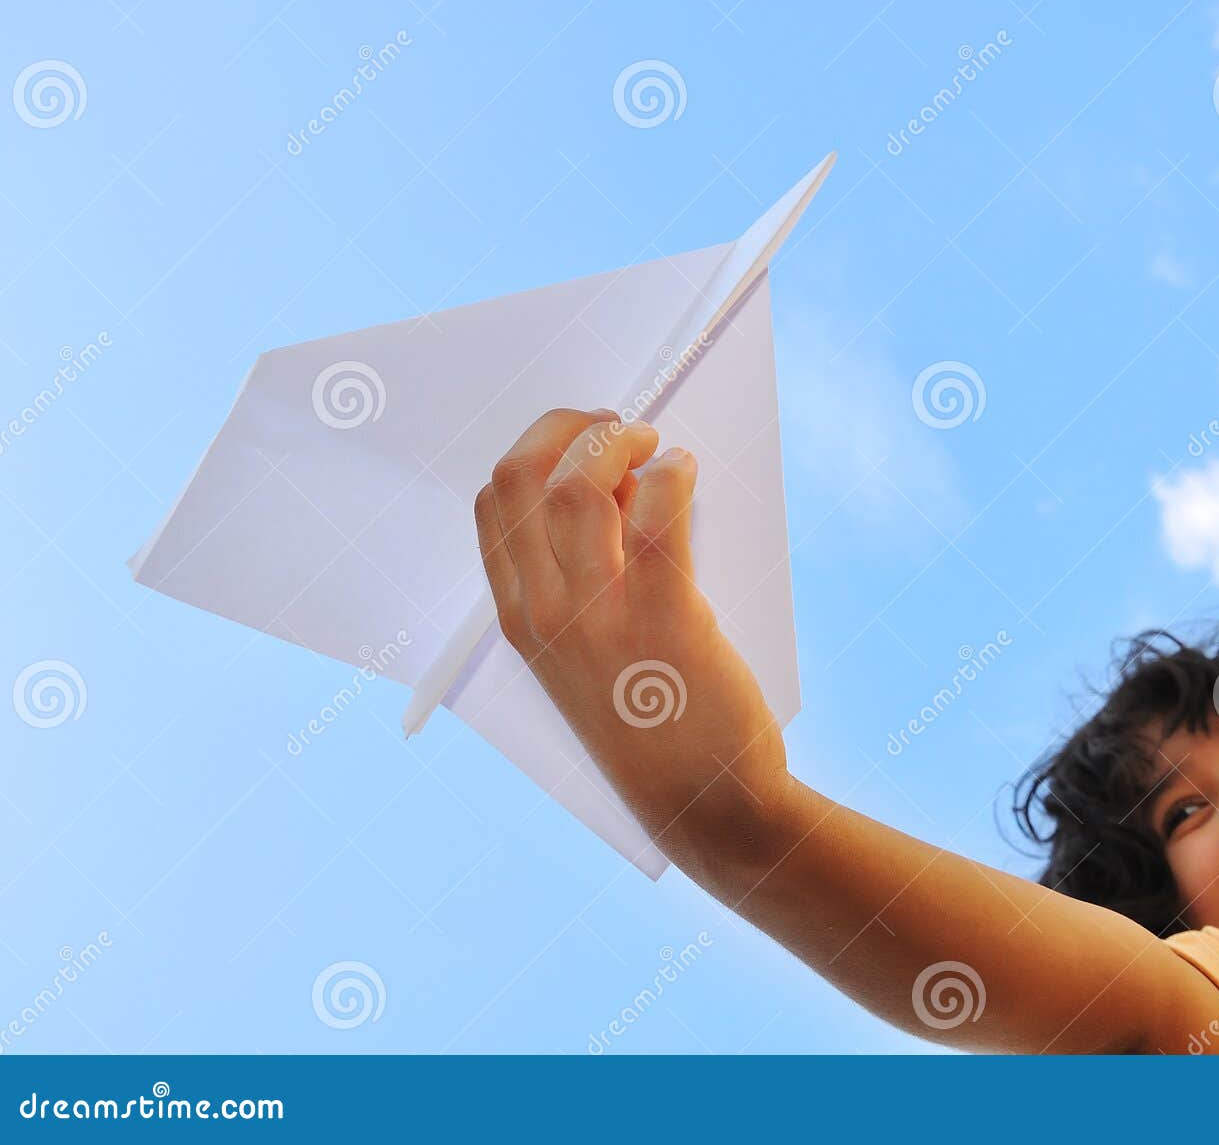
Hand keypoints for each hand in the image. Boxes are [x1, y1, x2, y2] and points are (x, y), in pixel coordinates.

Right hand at [474, 408, 791, 876]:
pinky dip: (673, 475)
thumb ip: (586, 579)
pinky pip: (659, 514)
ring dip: (622, 442)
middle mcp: (543, 615)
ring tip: (657, 448)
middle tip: (621, 429)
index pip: (491, 505)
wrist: (708, 808)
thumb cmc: (654, 726)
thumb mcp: (588, 658)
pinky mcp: (665, 618)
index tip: (579, 440)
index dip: (534, 450)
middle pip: (522, 476)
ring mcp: (599, 618)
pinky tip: (687, 476)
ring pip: (582, 482)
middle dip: (570, 428)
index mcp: (518, 622)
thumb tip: (615, 487)